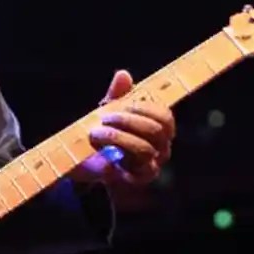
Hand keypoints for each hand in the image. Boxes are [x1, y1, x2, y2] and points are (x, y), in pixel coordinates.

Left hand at [76, 69, 174, 185]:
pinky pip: (135, 168)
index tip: (124, 103)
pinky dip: (116, 157)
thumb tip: (123, 74)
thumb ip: (117, 95)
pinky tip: (101, 151)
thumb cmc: (107, 135)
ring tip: (95, 133)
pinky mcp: (139, 179)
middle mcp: (161, 147)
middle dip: (130, 120)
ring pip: (145, 148)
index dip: (146, 108)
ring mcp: (153, 165)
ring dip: (119, 137)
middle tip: (105, 118)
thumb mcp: (110, 112)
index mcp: (159, 128)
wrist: (89, 165)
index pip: (164, 116)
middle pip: (157, 130)